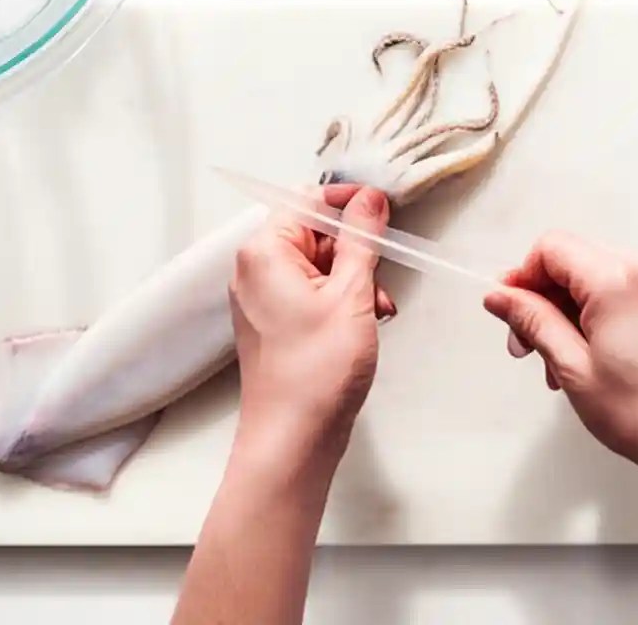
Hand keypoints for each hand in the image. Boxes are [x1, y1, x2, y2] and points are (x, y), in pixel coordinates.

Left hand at [229, 185, 394, 459]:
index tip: (381, 214)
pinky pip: (312, 292)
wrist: (292, 438)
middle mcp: (255, 269)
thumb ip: (362, 239)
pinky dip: (341, 301)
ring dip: (354, 280)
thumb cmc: (314, 373)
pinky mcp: (275, 321)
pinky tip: (362, 323)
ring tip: (374, 311)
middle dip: (355, 252)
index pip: (307, 199)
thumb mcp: (350, 294)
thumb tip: (370, 200)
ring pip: (318, 264)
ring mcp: (263, 297)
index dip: (348, 203)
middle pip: (314, 232)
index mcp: (264, 252)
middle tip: (377, 280)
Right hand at [483, 231, 637, 483]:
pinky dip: (593, 315)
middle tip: (528, 346)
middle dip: (542, 298)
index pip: (552, 248)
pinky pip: (618, 291)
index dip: (522, 277)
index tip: (509, 313)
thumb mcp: (572, 367)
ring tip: (557, 363)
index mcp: (619, 280)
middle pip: (572, 259)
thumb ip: (532, 321)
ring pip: (592, 277)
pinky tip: (585, 356)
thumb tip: (499, 296)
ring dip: (565, 312)